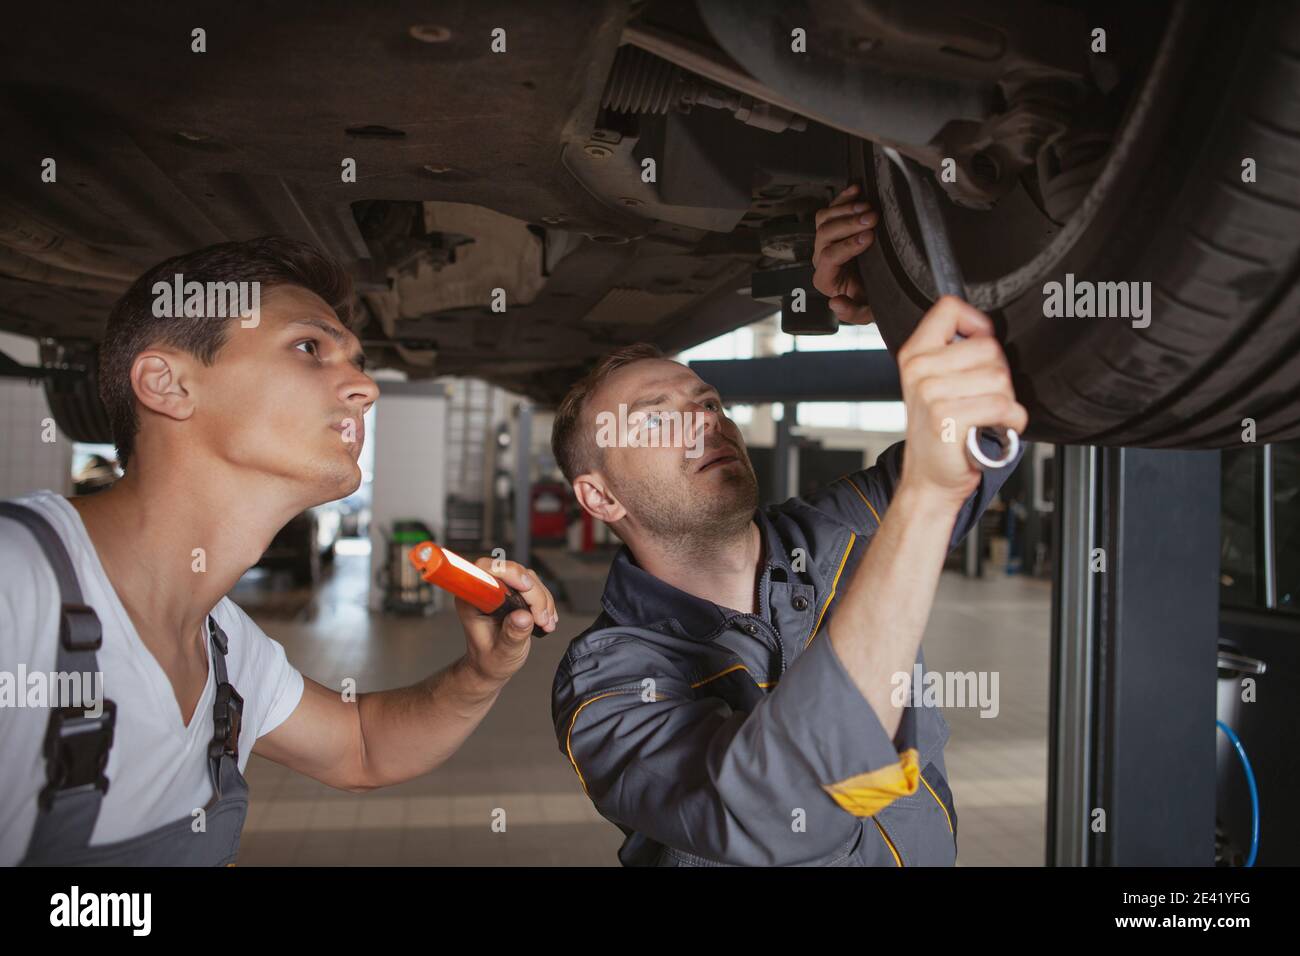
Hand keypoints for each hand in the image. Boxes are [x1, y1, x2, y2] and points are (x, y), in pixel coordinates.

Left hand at [455, 558, 557, 684]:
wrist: (492, 664)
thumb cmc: (489, 658)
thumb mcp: (502, 653)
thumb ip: (512, 635)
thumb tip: (523, 616)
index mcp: (472, 600)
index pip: (485, 570)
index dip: (507, 572)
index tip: (526, 588)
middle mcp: (484, 589)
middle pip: (512, 572)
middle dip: (533, 594)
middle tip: (541, 618)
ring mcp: (500, 588)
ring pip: (527, 577)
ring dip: (542, 600)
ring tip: (545, 623)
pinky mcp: (513, 591)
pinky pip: (534, 586)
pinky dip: (544, 602)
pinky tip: (546, 619)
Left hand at [812, 183, 877, 324]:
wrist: (878, 288)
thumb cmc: (872, 300)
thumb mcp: (866, 313)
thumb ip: (851, 313)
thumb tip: (835, 302)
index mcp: (825, 280)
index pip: (829, 257)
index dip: (847, 246)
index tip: (869, 237)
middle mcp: (821, 259)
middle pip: (825, 234)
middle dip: (849, 224)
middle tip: (873, 217)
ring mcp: (826, 242)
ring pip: (825, 219)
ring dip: (846, 209)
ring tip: (869, 207)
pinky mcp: (834, 229)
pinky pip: (831, 209)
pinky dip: (843, 198)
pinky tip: (857, 191)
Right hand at [896, 296, 1028, 507]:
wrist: (930, 479)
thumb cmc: (942, 432)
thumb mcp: (936, 384)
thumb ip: (955, 352)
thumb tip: (989, 333)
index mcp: (914, 354)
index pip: (949, 308)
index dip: (976, 324)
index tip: (978, 347)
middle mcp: (918, 369)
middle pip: (988, 346)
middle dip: (999, 374)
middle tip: (983, 397)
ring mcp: (929, 393)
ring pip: (999, 377)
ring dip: (1006, 400)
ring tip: (988, 415)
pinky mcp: (947, 418)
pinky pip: (1002, 404)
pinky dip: (1011, 420)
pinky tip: (998, 428)